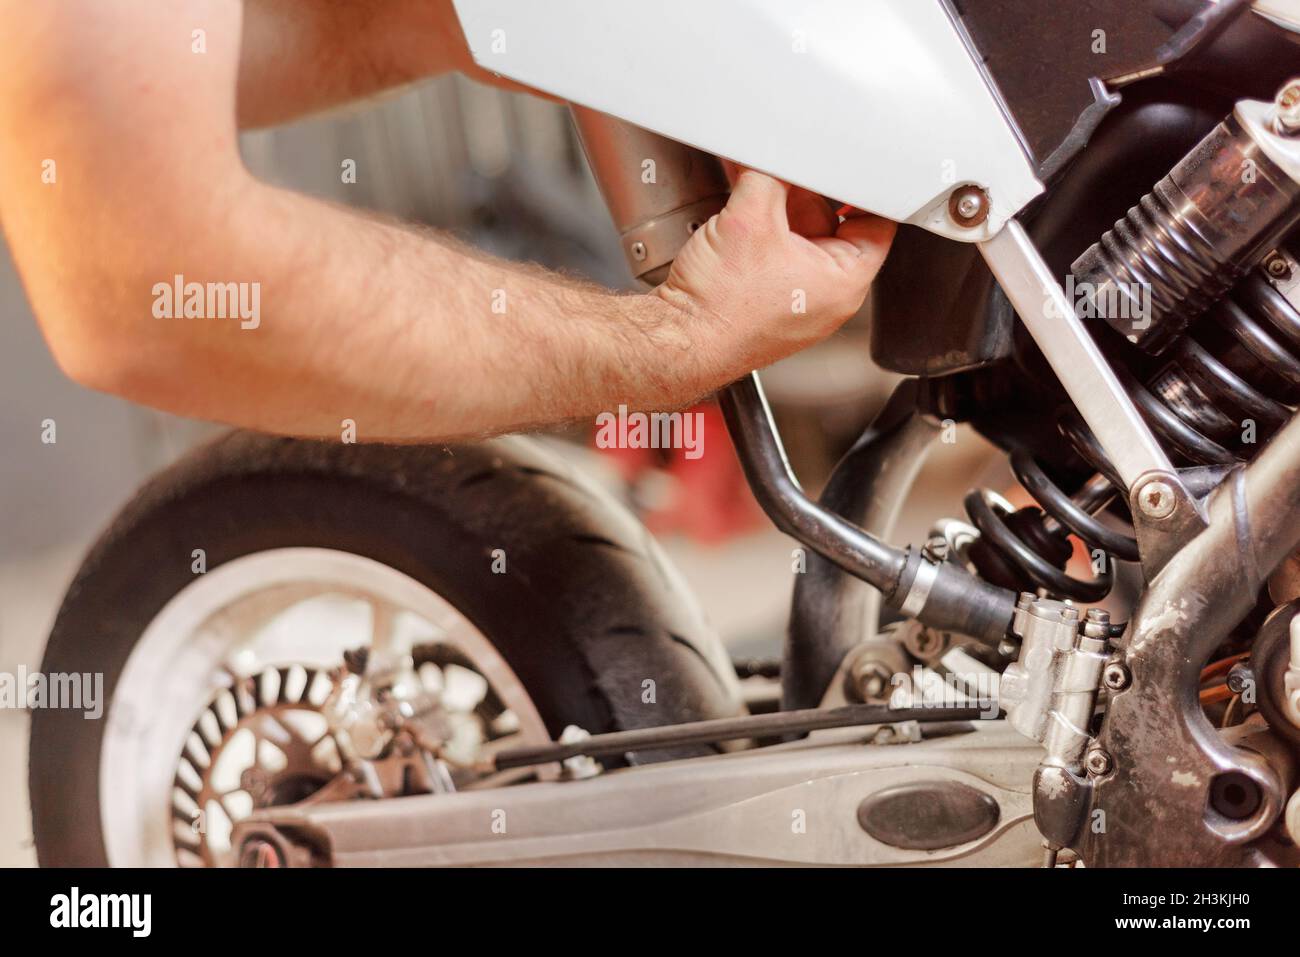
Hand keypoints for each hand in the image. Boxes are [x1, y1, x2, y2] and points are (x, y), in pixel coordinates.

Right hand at [654, 169, 894, 388]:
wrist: (678, 340)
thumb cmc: (720, 307)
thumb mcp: (750, 216)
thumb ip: (771, 174)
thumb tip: (776, 158)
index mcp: (844, 283)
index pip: (876, 220)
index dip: (859, 187)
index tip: (844, 166)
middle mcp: (826, 298)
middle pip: (831, 224)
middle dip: (804, 194)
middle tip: (784, 174)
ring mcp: (796, 303)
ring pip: (798, 238)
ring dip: (777, 213)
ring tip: (753, 201)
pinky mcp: (766, 303)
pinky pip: (774, 257)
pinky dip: (760, 234)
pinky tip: (737, 223)